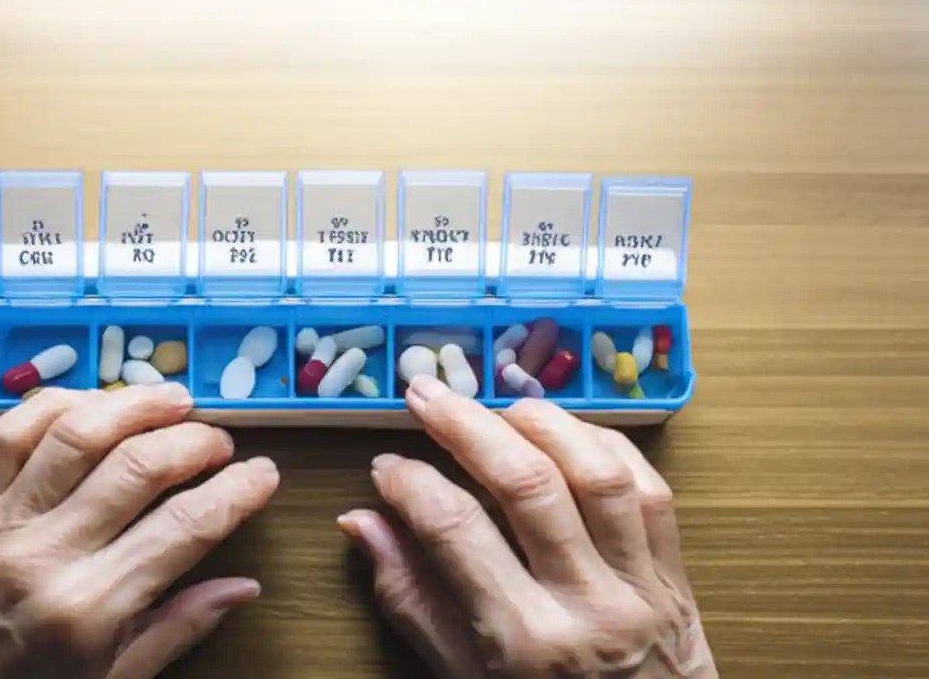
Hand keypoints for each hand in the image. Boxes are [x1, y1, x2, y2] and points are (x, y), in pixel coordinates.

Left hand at [0, 384, 279, 678]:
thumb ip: (179, 629)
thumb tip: (244, 587)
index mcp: (89, 611)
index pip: (183, 530)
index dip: (234, 493)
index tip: (262, 474)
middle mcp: (47, 557)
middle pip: (136, 468)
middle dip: (193, 442)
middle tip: (221, 441)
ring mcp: (4, 524)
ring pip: (74, 434)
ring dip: (132, 405)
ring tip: (173, 399)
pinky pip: (8, 434)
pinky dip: (55, 404)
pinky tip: (95, 402)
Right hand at [340, 376, 715, 677]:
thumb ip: (411, 600)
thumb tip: (360, 522)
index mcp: (523, 642)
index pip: (456, 531)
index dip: (411, 484)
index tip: (385, 466)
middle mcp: (586, 607)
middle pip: (527, 485)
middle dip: (467, 426)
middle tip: (425, 394)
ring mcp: (641, 587)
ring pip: (597, 474)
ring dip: (543, 424)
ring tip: (496, 405)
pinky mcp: (676, 575)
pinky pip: (650, 490)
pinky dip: (606, 446)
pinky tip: (565, 432)